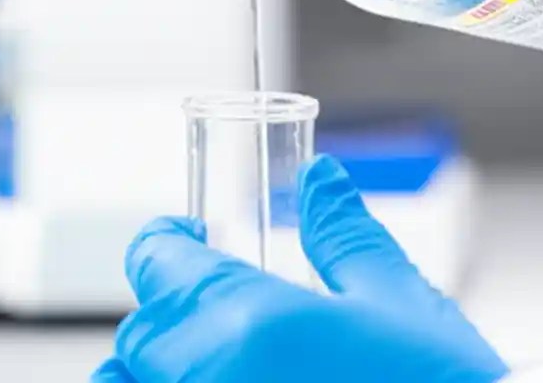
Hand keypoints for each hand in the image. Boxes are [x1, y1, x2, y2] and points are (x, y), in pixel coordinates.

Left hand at [92, 155, 506, 382]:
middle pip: (143, 331)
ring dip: (159, 365)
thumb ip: (345, 235)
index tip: (186, 236)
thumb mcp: (399, 302)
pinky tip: (215, 382)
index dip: (167, 240)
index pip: (158, 260)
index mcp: (251, 319)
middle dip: (172, 307)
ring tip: (211, 356)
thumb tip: (322, 179)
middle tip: (220, 303)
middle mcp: (212, 377)